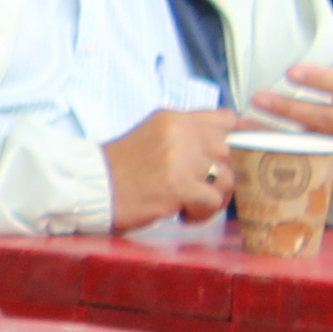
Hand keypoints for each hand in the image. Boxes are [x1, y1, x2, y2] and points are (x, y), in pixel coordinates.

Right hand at [100, 103, 241, 230]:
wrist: (88, 188)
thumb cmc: (120, 170)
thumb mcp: (153, 138)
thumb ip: (187, 136)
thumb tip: (228, 145)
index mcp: (174, 118)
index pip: (227, 119)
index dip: (242, 137)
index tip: (244, 155)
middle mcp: (180, 132)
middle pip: (234, 150)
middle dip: (227, 174)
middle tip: (207, 189)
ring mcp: (180, 157)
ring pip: (228, 177)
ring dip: (215, 197)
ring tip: (191, 204)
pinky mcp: (178, 185)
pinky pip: (213, 201)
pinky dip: (202, 213)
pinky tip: (183, 213)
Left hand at [251, 1, 332, 190]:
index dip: (321, 79)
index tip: (293, 70)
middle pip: (325, 119)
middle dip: (291, 110)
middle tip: (259, 96)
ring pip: (312, 146)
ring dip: (277, 138)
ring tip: (245, 126)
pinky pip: (306, 167)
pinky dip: (280, 161)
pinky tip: (250, 151)